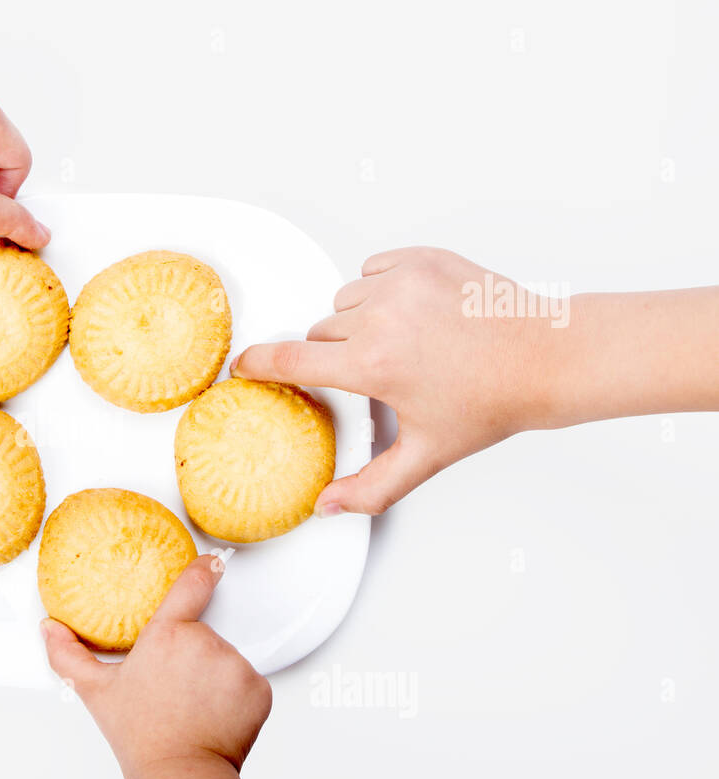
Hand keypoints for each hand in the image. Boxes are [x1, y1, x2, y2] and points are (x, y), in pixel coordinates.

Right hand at [43, 554, 274, 778]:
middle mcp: (204, 643)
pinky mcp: (258, 688)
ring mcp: (235, 665)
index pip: (192, 585)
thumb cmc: (141, 736)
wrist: (180, 774)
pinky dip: (237, 697)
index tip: (213, 562)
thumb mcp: (98, 693)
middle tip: (175, 692)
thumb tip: (49, 629)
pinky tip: (216, 716)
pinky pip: (248, 683)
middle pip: (203, 636)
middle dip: (192, 658)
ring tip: (193, 708)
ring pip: (226, 660)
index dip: (205, 569)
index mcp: (167, 635)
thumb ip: (69, 655)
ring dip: (214, 679)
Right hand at [232, 247, 558, 515]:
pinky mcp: (422, 259)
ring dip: (357, 321)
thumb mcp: (427, 454)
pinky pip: (372, 270)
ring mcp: (402, 282)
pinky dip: (381, 289)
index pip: (289, 361)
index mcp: (373, 364)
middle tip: (376, 374)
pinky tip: (411, 314)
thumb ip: (371, 487)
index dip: (258, 365)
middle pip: (319, 333)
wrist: (546, 357)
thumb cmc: (492, 401)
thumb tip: (327, 507)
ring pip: (344, 301)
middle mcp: (380, 317)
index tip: (244, 365)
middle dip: (334, 355)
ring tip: (399, 343)